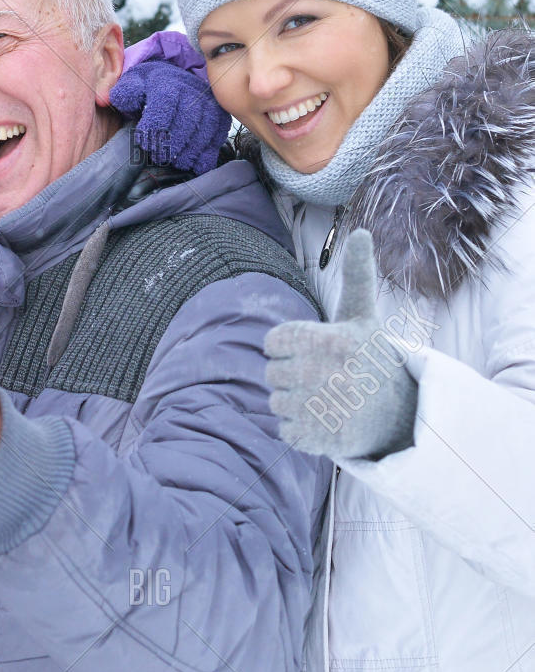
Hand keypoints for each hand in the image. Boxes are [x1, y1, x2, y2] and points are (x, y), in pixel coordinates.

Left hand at [107, 59, 230, 173]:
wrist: (172, 79)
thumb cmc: (147, 89)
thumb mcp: (130, 86)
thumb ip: (120, 94)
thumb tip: (105, 100)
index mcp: (165, 81)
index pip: (164, 102)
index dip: (155, 125)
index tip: (145, 143)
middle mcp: (190, 89)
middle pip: (187, 118)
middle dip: (173, 142)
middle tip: (159, 157)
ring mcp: (208, 102)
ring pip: (205, 128)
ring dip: (191, 150)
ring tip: (176, 162)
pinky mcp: (219, 115)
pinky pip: (218, 135)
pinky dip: (208, 152)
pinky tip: (196, 165)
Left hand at [264, 230, 417, 458]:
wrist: (402, 414)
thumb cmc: (371, 357)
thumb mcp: (363, 316)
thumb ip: (357, 276)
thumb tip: (361, 231)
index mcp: (332, 340)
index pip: (272, 342)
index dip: (288, 347)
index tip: (316, 350)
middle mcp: (328, 374)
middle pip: (270, 373)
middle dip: (291, 375)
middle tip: (324, 377)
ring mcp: (325, 410)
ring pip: (274, 402)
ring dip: (294, 402)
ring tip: (326, 398)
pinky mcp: (322, 440)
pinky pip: (284, 430)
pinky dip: (298, 429)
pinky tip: (325, 421)